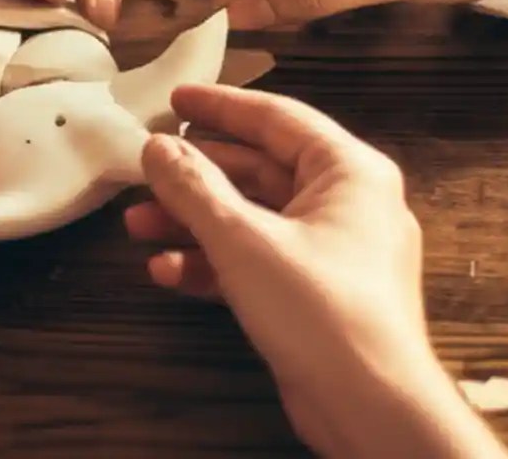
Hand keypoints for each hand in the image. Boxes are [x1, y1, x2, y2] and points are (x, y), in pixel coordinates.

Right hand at [127, 85, 505, 456]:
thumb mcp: (244, 239)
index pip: (277, 118)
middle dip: (195, 176)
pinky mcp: (315, 293)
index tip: (175, 101)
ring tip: (138, 225)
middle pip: (258, 170)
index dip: (220, 107)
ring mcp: (332, 251)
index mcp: (350, 172)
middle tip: (145, 170)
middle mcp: (347, 204)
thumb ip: (194, 188)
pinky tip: (168, 270)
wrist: (369, 405)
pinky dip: (214, 263)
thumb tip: (157, 148)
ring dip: (194, 222)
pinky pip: (258, 261)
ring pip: (252, 219)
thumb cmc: (324, 312)